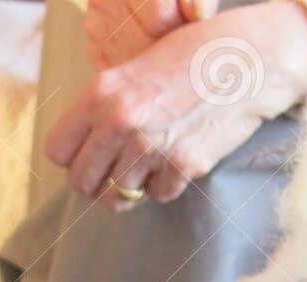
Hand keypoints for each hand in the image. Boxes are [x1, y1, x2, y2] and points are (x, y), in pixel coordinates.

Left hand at [48, 4, 306, 205]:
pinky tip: (177, 158)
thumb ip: (106, 107)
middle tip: (115, 172)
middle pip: (81, 183)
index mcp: (102, 93)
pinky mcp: (182, 166)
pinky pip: (158, 195)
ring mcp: (151, 146)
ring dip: (133, 185)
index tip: (88, 157)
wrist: (248, 60)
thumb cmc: (192, 59)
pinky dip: (165, 184)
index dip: (72, 158)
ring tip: (151, 160)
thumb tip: (85, 149)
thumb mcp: (135, 70)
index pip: (57, 152)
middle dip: (96, 182)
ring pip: (118, 197)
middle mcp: (121, 122)